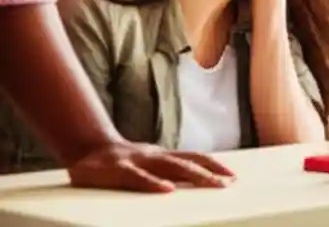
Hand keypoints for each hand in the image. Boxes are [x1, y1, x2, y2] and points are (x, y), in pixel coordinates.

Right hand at [67, 141, 234, 192]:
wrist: (86, 148)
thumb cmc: (120, 161)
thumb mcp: (146, 166)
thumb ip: (165, 172)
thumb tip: (188, 185)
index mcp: (162, 157)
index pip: (194, 158)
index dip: (214, 165)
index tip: (233, 176)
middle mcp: (155, 156)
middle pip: (188, 162)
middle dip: (211, 172)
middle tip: (229, 183)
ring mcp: (137, 160)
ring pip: (170, 166)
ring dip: (194, 175)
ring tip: (212, 183)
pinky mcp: (118, 169)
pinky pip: (138, 177)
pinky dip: (153, 183)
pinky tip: (167, 190)